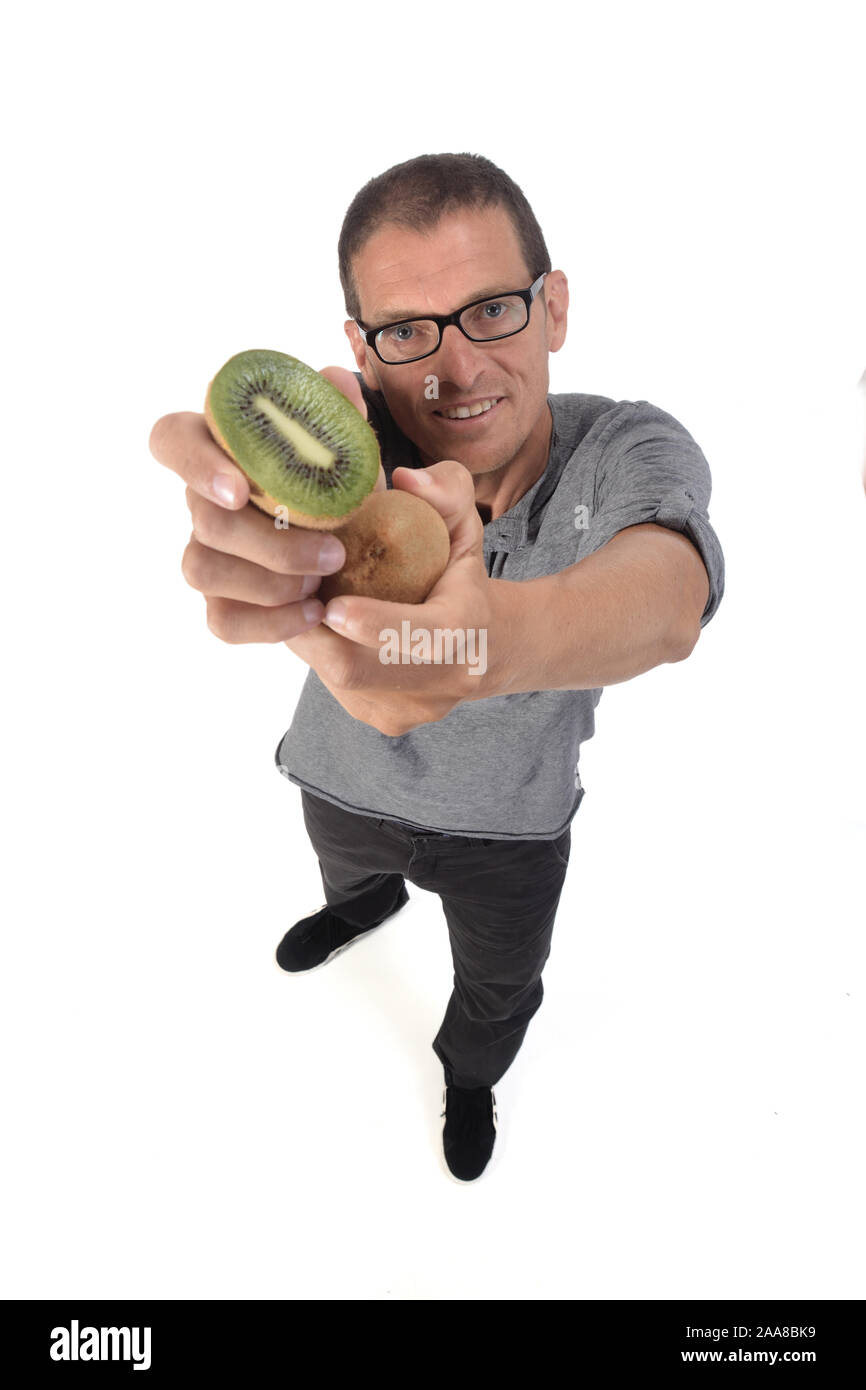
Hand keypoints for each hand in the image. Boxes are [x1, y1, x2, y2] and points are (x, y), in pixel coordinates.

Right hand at [148, 367, 385, 642]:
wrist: (372, 557)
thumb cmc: (350, 492)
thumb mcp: (356, 451)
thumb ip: (343, 415)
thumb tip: (337, 383)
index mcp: (225, 451)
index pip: (172, 438)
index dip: (193, 462)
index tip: (239, 490)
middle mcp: (204, 501)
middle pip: (202, 518)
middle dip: (268, 542)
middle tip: (333, 553)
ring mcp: (208, 554)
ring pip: (202, 569)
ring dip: (268, 581)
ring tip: (321, 583)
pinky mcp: (224, 603)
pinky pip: (223, 621)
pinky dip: (269, 623)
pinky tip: (312, 614)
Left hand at [284, 459, 505, 735]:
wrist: (489, 648)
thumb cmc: (463, 574)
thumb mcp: (464, 523)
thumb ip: (445, 490)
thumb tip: (405, 479)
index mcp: (468, 628)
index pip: (426, 636)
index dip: (377, 624)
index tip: (334, 606)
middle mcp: (443, 681)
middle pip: (358, 669)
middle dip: (311, 630)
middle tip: (287, 588)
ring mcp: (412, 708)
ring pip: (337, 679)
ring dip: (310, 639)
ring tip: (303, 600)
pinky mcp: (386, 720)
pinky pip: (335, 689)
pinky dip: (321, 654)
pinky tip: (322, 628)